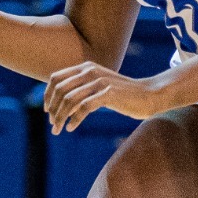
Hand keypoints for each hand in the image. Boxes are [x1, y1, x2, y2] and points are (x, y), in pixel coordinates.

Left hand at [44, 62, 173, 133]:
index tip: (48, 111)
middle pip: (59, 90)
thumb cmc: (123, 95)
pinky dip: (74, 119)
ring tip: (58, 130)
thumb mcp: (99, 87)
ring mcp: (99, 82)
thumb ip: (82, 90)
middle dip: (53, 109)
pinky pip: (83, 107)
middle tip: (53, 124)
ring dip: (60, 117)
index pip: (56, 78)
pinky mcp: (108, 94)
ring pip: (69, 99)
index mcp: (86, 67)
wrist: (149, 95)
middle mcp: (90, 71)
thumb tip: (62, 104)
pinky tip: (71, 128)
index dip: (48, 95)